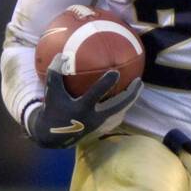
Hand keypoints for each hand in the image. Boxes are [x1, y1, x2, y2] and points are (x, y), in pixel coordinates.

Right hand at [26, 59, 142, 148]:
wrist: (54, 137)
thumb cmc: (52, 109)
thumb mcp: (51, 91)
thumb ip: (55, 72)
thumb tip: (62, 54)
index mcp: (81, 108)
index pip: (95, 95)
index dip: (105, 84)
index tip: (116, 72)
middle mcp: (93, 118)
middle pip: (117, 106)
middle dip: (130, 94)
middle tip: (139, 81)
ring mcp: (100, 124)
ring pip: (120, 111)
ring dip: (130, 99)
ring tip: (138, 86)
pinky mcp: (102, 128)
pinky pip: (116, 114)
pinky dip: (123, 104)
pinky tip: (127, 95)